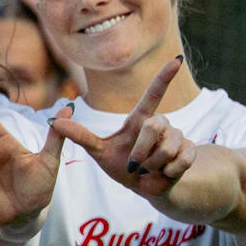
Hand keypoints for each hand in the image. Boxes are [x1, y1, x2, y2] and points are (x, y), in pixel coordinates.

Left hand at [49, 55, 200, 202]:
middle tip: (135, 164)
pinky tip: (164, 173)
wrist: (143, 187)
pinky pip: (181, 159)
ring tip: (149, 168)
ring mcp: (178, 137)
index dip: (164, 77)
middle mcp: (162, 124)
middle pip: (154, 126)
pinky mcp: (190, 152)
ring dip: (153, 164)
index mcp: (141, 119)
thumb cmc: (120, 165)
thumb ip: (80, 135)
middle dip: (141, 151)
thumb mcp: (98, 151)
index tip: (177, 59)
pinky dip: (168, 171)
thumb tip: (54, 120)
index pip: (153, 94)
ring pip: (168, 147)